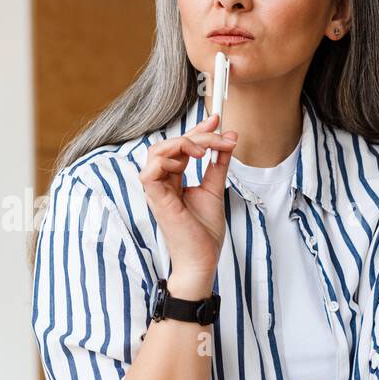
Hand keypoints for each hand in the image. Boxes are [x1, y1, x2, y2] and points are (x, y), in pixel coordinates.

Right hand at [137, 113, 236, 293]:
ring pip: (157, 151)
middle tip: (220, 135)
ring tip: (205, 151)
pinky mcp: (155, 198)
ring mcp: (156, 190)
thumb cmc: (204, 232)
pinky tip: (191, 160)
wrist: (202, 258)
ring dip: (183, 143)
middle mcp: (161, 182)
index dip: (198, 131)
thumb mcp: (214, 189)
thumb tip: (228, 140)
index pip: (180, 147)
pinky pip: (150, 170)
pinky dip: (168, 158)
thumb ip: (218, 165)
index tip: (218, 121)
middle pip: (169, 144)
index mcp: (173, 180)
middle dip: (196, 134)